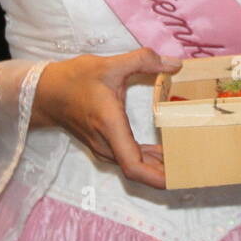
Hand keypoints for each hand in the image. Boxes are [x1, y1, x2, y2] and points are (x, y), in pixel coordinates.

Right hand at [32, 47, 179, 187]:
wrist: (44, 93)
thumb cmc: (74, 79)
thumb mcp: (110, 64)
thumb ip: (143, 60)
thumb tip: (176, 63)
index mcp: (110, 127)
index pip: (134, 165)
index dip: (156, 177)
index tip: (179, 179)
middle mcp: (107, 144)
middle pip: (138, 170)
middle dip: (165, 174)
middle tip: (195, 170)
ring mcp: (104, 147)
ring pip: (134, 166)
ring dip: (157, 168)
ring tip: (186, 162)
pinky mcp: (104, 144)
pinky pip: (129, 158)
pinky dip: (148, 160)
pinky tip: (165, 154)